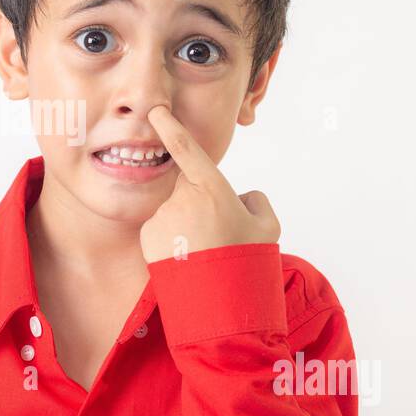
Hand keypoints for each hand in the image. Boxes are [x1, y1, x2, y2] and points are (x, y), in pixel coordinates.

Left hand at [139, 105, 280, 263]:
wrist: (221, 304)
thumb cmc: (246, 262)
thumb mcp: (267, 227)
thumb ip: (255, 201)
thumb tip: (240, 197)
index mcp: (211, 188)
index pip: (185, 147)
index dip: (170, 125)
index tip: (157, 111)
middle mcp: (182, 198)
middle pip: (187, 188)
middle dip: (199, 203)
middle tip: (216, 233)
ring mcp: (162, 217)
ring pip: (174, 210)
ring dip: (185, 224)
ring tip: (203, 251)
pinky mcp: (148, 235)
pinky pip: (162, 228)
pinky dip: (172, 239)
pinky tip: (187, 258)